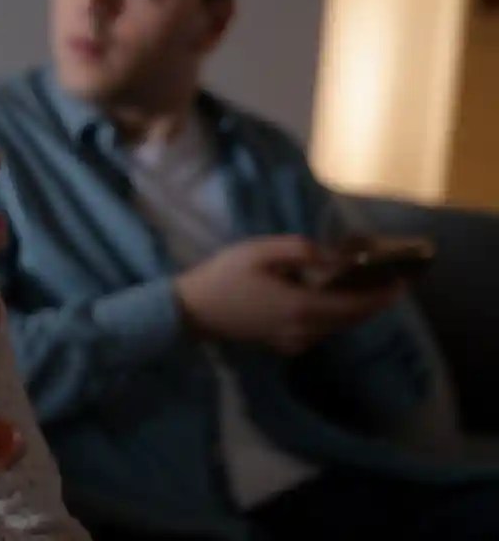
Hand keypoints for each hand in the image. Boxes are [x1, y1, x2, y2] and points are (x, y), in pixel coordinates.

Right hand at [175, 235, 401, 354]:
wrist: (191, 311)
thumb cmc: (223, 276)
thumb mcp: (260, 251)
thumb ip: (301, 250)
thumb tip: (333, 257)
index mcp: (301, 307)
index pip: (355, 306)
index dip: (383, 296)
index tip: (403, 282)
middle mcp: (304, 331)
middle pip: (351, 320)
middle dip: (373, 303)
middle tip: (388, 282)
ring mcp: (293, 341)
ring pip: (337, 328)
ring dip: (354, 310)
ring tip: (363, 287)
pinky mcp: (282, 344)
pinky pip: (320, 332)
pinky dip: (333, 317)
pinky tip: (329, 300)